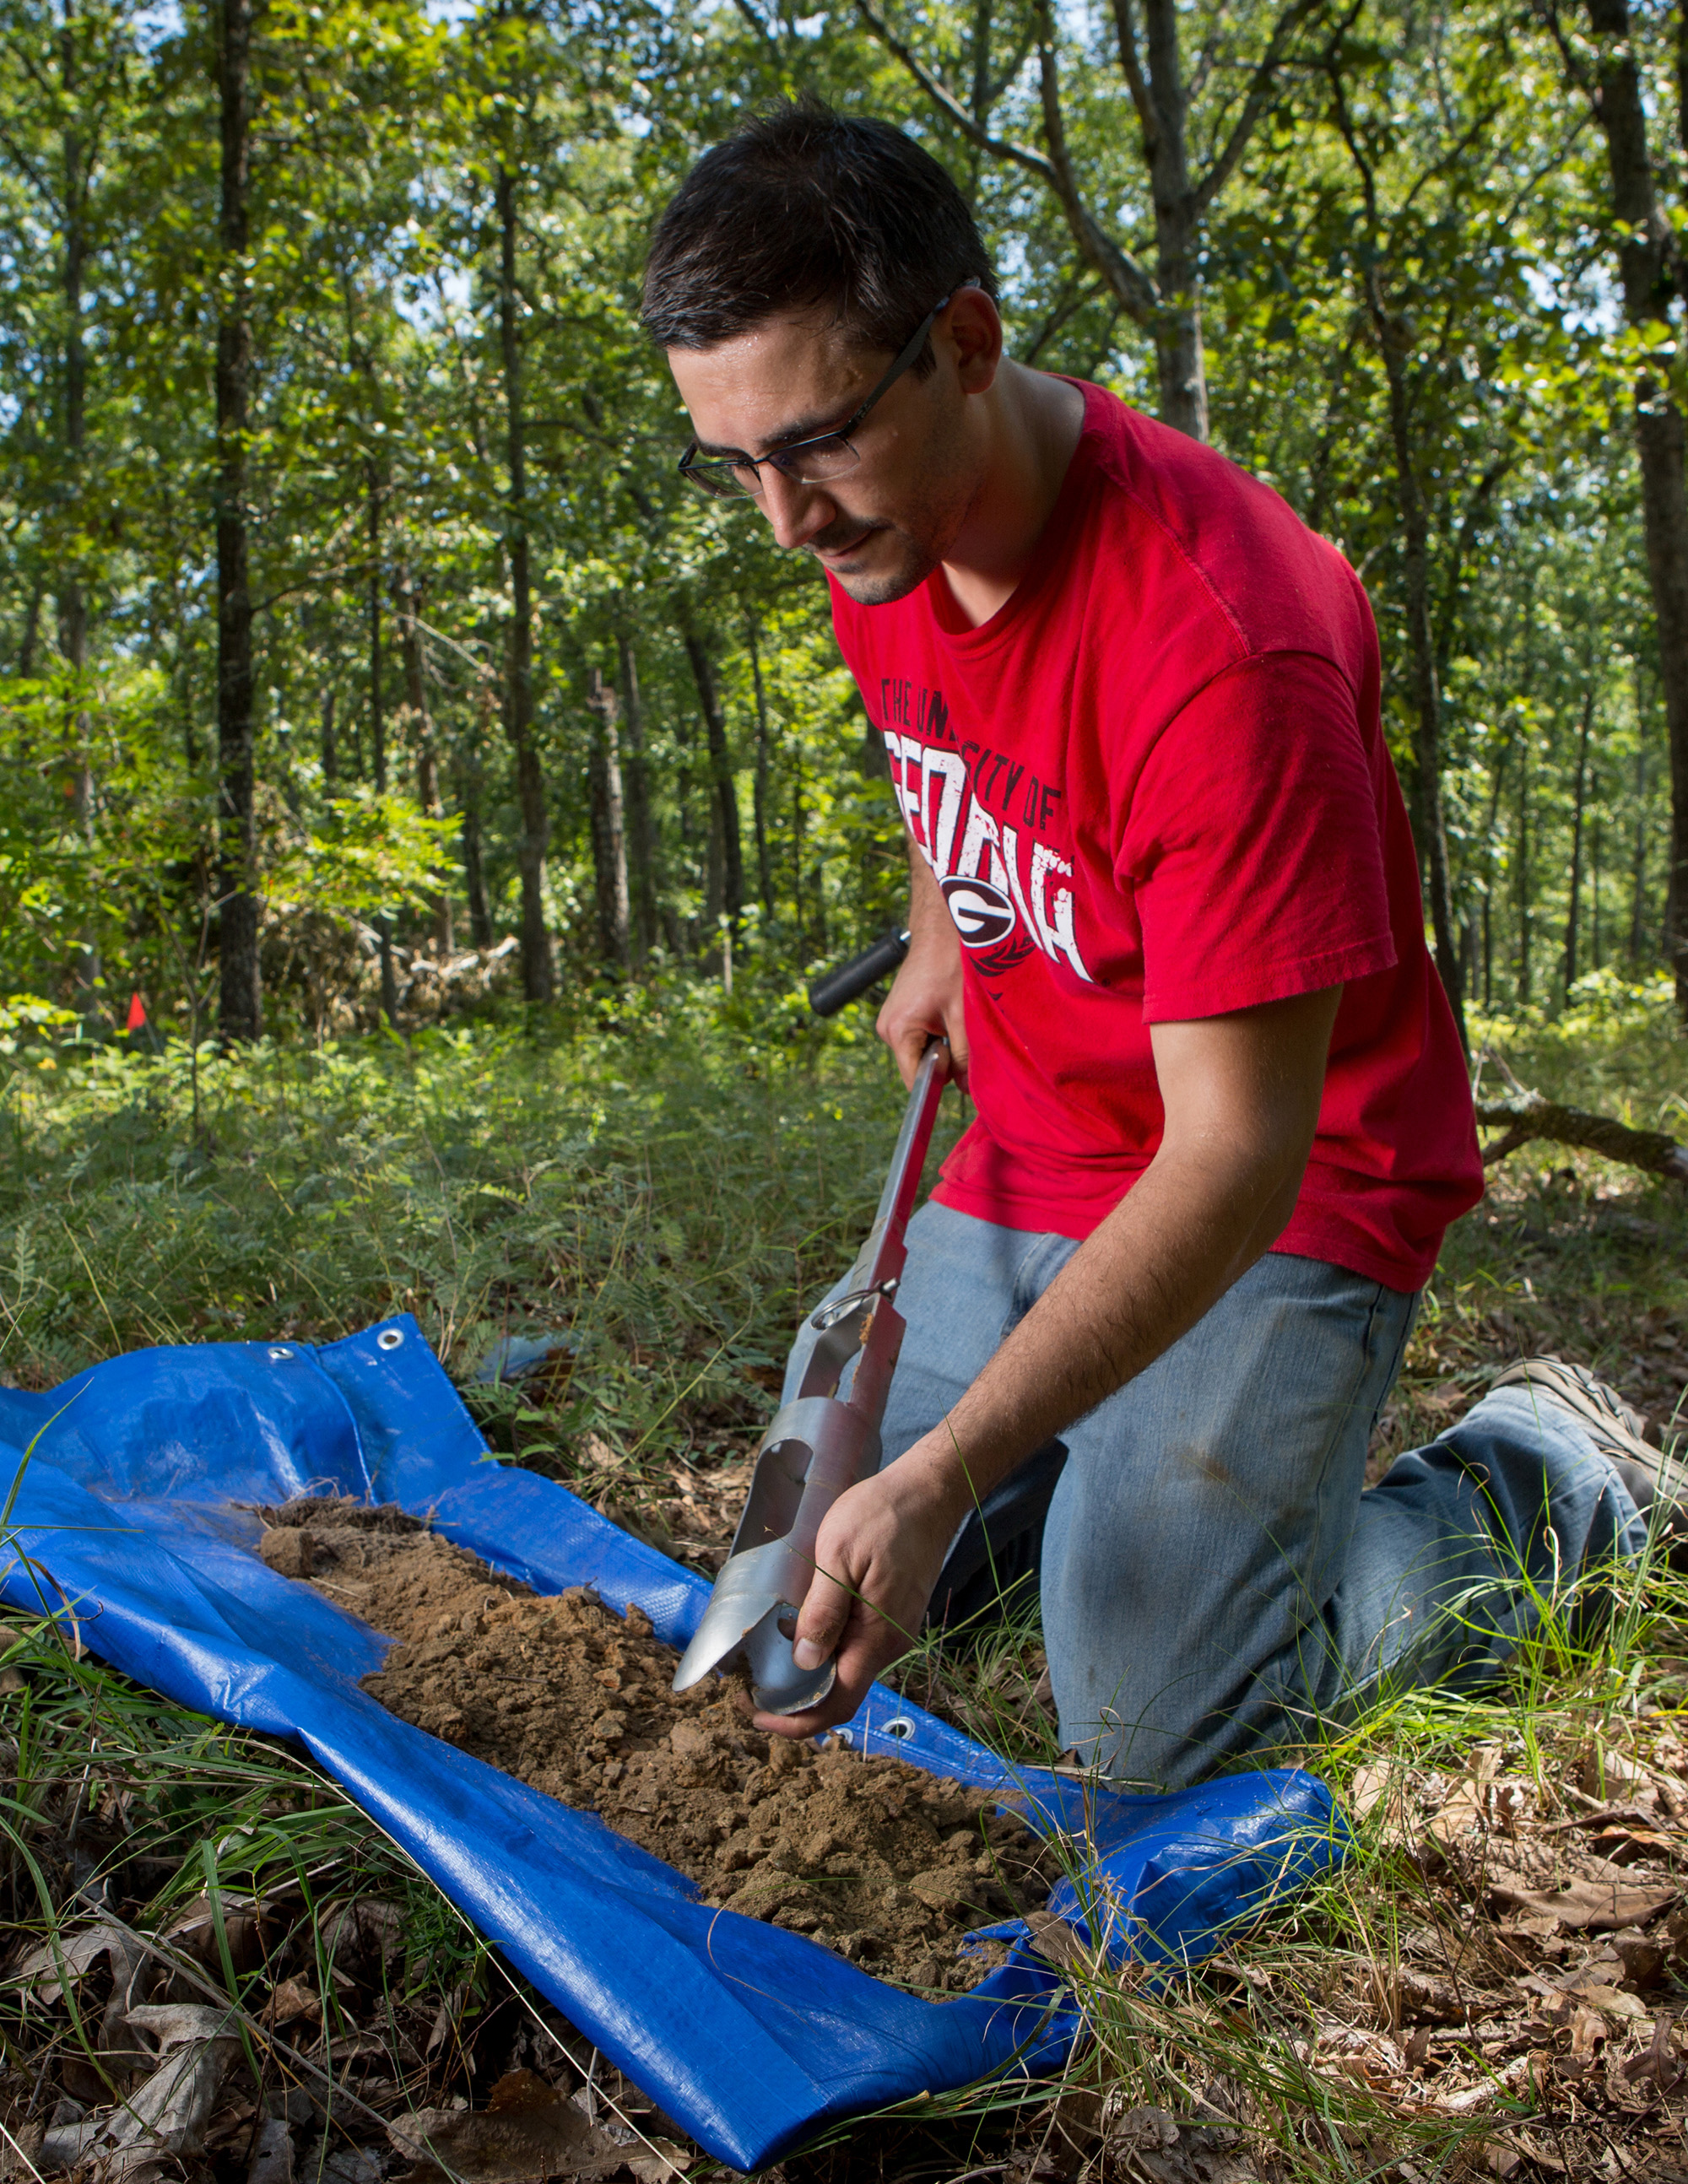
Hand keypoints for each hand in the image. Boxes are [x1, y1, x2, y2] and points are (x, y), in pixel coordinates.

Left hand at [753, 1445, 966, 1739]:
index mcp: (877, 1637)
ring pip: (846, 1663)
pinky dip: (825, 1640)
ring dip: (809, 1662)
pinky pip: (855, 1641)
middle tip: (750, 1677)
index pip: (839, 1703)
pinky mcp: (892, 1611)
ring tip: (770, 1639)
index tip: (757, 1714)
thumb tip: (805, 1663)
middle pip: (839, 1688)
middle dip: (795, 1692)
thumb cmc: (882, 1515)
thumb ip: (824, 1612)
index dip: (797, 1721)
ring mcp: (894, 1628)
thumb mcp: (839, 1557)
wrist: (929, 1490)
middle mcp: (890, 1642)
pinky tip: (803, 1616)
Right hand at [877, 855, 967, 1089]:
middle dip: (946, 1063)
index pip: (914, 1081)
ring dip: (945, 1046)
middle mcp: (888, 1028)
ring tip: (960, 1022)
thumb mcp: (964, 1015)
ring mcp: (893, 1019)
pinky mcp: (902, 1011)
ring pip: (923, 1051)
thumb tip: (966, 1088)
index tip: (963, 1083)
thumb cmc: (952, 964)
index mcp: (898, 1031)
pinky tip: (953, 1014)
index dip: (939, 1087)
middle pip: (919, 1066)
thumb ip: (964, 1056)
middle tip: (969, 1042)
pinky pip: (922, 1036)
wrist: (942, 926)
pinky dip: (941, 1033)